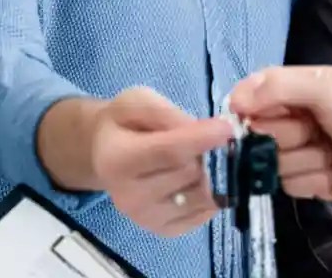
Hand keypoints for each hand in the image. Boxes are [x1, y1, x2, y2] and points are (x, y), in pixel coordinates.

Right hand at [39, 87, 232, 236]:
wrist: (104, 154)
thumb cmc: (123, 123)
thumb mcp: (137, 101)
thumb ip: (166, 112)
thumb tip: (203, 129)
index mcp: (117, 160)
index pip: (170, 151)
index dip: (203, 138)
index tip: (228, 127)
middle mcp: (129, 197)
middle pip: (189, 171)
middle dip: (201, 151)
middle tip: (194, 139)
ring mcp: (147, 218)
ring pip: (202, 193)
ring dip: (207, 173)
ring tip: (190, 160)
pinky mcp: (164, 230)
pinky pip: (204, 212)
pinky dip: (208, 193)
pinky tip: (193, 179)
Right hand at [229, 66, 331, 207]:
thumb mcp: (327, 89)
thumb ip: (279, 86)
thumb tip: (234, 98)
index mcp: (300, 89)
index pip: (253, 95)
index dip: (248, 107)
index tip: (248, 115)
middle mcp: (296, 118)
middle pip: (260, 132)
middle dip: (287, 136)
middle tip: (315, 132)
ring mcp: (302, 151)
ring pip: (273, 162)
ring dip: (304, 160)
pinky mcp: (309, 181)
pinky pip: (289, 185)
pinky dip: (312, 180)